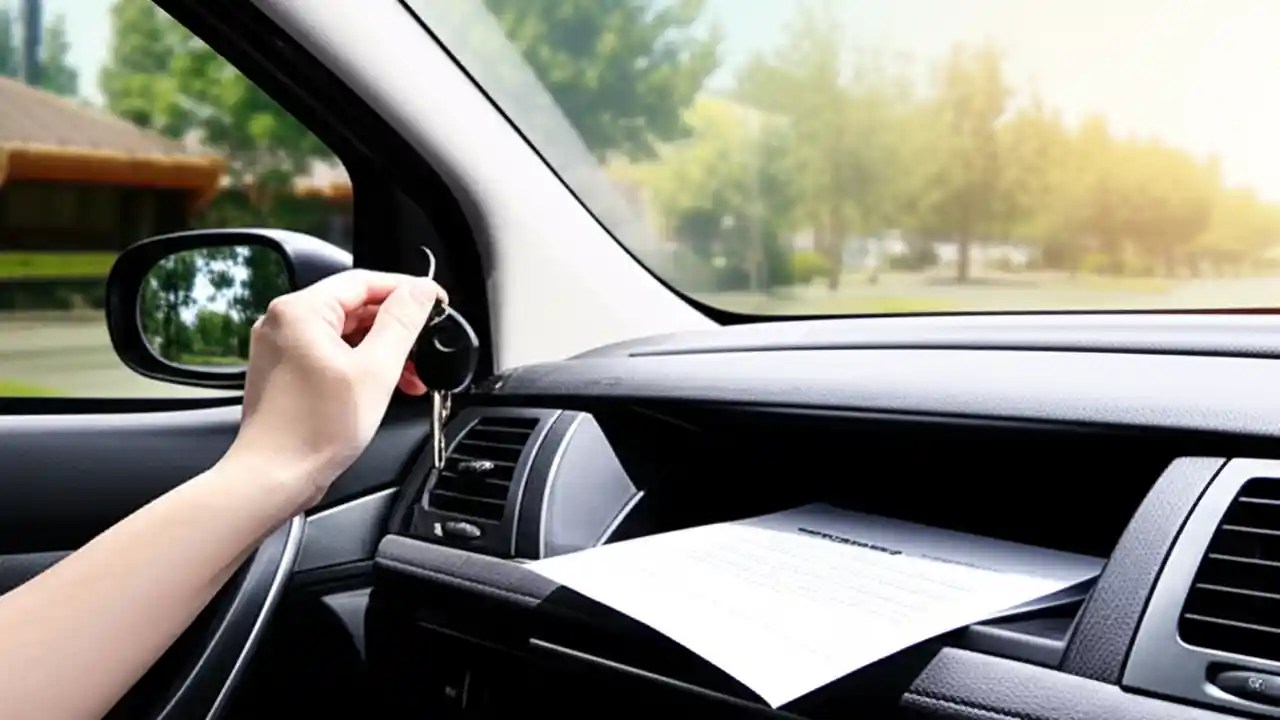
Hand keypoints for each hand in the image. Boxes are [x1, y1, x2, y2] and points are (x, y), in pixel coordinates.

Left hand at [221, 270, 447, 515]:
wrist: (273, 477)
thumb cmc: (313, 431)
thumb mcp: (375, 371)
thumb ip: (401, 323)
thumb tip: (420, 292)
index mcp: (300, 311)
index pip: (364, 281)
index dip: (406, 290)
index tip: (435, 302)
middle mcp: (284, 322)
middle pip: (354, 306)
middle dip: (395, 327)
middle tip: (427, 345)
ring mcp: (281, 347)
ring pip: (344, 332)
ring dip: (381, 350)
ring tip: (409, 376)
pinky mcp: (285, 371)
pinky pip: (330, 353)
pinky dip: (360, 364)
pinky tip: (382, 385)